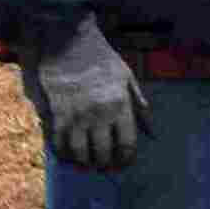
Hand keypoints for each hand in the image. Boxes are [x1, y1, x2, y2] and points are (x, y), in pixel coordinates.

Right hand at [23, 19, 148, 171]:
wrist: (68, 40)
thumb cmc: (101, 58)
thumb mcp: (128, 78)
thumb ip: (140, 107)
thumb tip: (152, 133)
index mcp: (120, 106)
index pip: (126, 144)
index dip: (126, 160)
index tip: (124, 164)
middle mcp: (99, 115)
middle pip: (103, 152)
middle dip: (105, 165)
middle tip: (105, 168)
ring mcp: (76, 115)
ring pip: (80, 151)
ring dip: (84, 163)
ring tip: (87, 165)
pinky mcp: (56, 112)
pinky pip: (58, 141)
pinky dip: (63, 153)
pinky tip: (68, 157)